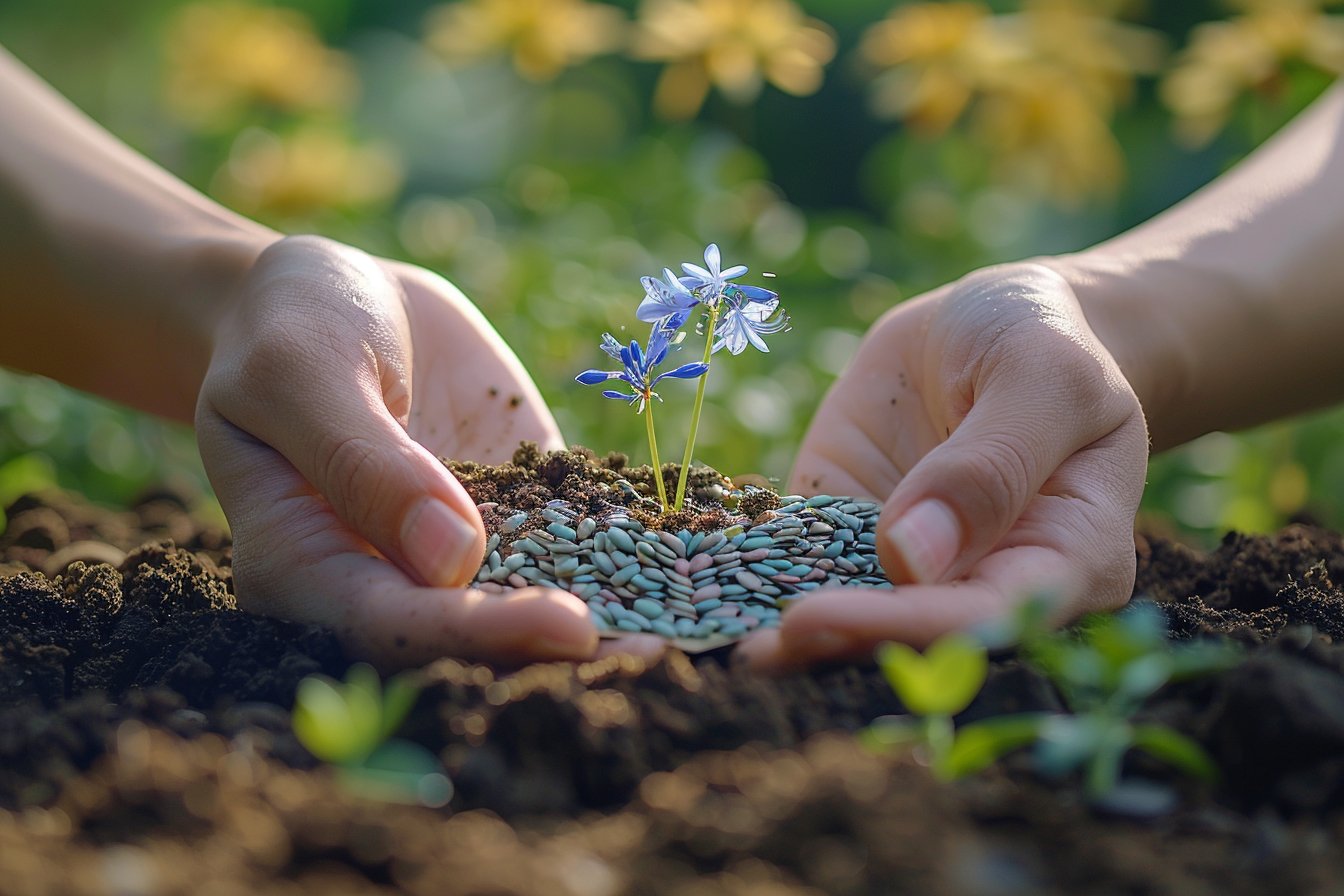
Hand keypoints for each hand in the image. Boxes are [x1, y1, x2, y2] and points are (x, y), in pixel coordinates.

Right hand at [196, 236, 655, 667]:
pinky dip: (630, 554)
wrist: (336, 292)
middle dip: (562, 651)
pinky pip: (572, 537)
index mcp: (307, 570)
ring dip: (612, 618)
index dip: (481, 634)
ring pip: (533, 598)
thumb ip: (366, 463)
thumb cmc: (289, 326)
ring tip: (697, 629)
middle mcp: (388, 580)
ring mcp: (460, 549)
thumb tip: (454, 561)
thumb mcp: (303, 373)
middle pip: (472, 636)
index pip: (395, 626)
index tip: (569, 626)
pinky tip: (699, 562)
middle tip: (658, 655)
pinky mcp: (519, 509)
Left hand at [737, 263, 1148, 670]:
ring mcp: (906, 563)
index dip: (900, 627)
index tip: (816, 618)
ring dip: (777, 635)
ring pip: (847, 614)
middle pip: (909, 637)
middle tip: (752, 653)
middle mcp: (985, 582)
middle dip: (829, 648)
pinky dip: (745, 582)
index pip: (984, 617)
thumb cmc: (1045, 342)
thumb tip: (909, 559)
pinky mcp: (842, 531)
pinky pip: (798, 563)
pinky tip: (691, 599)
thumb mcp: (1042, 378)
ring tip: (702, 643)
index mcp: (1064, 562)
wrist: (994, 318)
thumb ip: (990, 465)